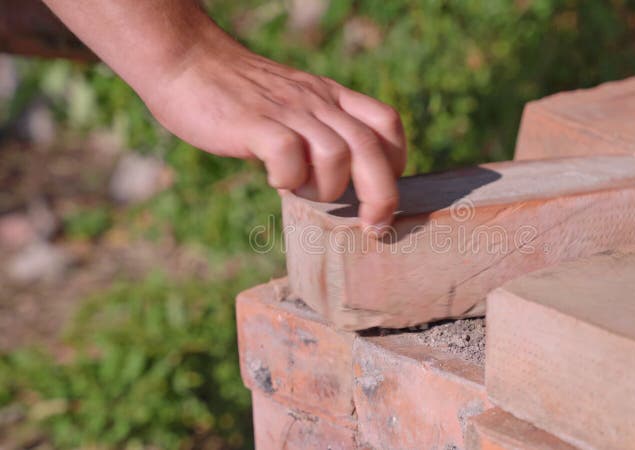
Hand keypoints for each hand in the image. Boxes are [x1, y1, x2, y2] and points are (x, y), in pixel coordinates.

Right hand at [142, 39, 405, 229]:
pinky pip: (289, 156)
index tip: (379, 190)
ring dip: (324, 188)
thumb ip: (318, 130)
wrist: (186, 61)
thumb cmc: (238, 94)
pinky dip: (287, 178)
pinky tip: (272, 178)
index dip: (395, 160)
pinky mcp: (255, 123)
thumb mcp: (293, 103)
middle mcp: (317, 102)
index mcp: (330, 97)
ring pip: (336, 156)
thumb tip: (340, 176)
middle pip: (370, 148)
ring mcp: (287, 111)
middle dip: (381, 195)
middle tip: (373, 227)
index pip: (386, 123)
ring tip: (298, 189)